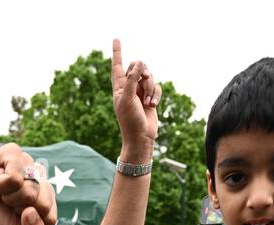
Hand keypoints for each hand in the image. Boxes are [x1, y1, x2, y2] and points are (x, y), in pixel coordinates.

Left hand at [111, 39, 160, 157]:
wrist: (140, 138)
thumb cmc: (129, 120)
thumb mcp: (128, 98)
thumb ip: (132, 79)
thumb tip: (139, 62)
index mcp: (119, 87)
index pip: (117, 65)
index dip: (117, 52)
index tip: (116, 38)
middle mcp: (129, 87)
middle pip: (137, 67)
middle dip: (142, 72)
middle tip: (143, 79)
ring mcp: (140, 92)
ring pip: (149, 76)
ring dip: (150, 86)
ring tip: (148, 101)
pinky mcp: (151, 97)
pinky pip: (157, 86)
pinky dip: (156, 94)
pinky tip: (152, 105)